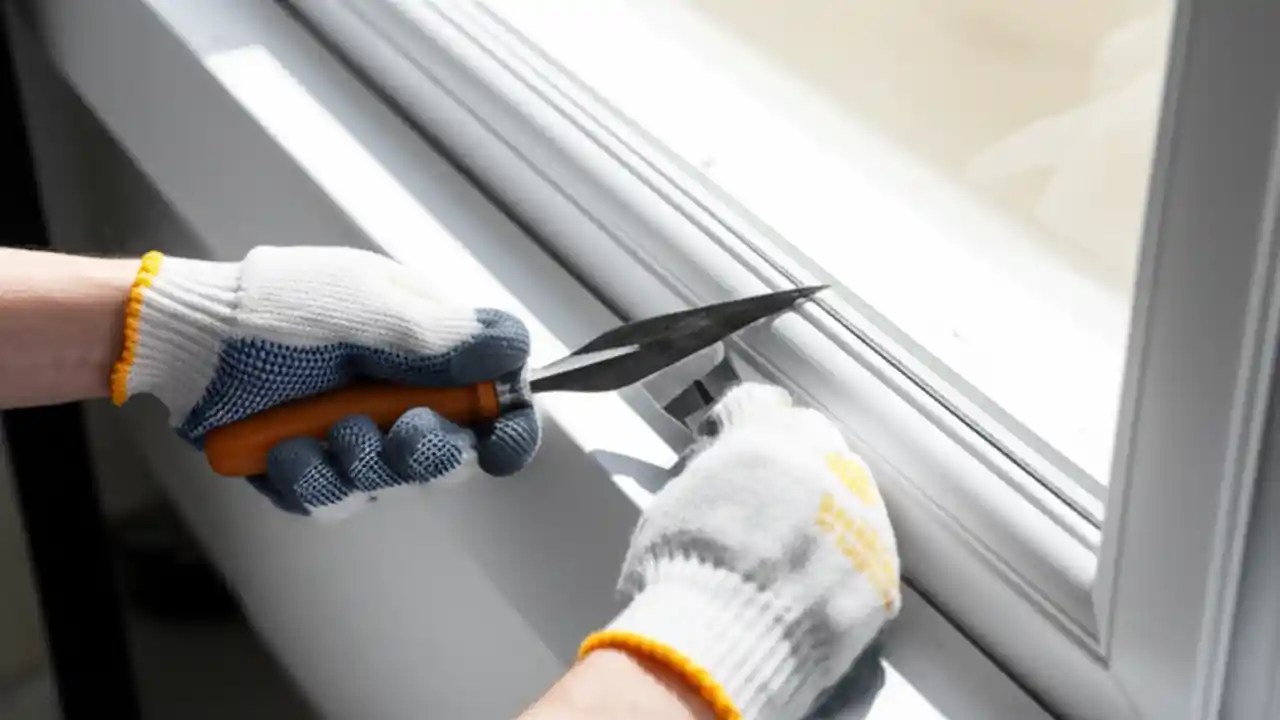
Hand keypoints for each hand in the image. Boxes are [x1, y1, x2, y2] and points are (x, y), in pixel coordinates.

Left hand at [111, 246, 539, 517]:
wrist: (187, 340)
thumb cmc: (276, 309)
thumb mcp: (362, 308)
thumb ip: (439, 337)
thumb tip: (515, 349)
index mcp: (428, 351)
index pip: (496, 400)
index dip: (509, 428)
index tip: (499, 445)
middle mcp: (401, 397)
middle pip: (451, 456)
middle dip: (425, 452)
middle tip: (397, 432)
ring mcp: (357, 436)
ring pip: (390, 485)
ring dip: (357, 464)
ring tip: (315, 433)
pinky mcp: (315, 469)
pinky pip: (332, 501)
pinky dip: (308, 480)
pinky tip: (281, 450)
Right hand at [581, 383, 899, 719]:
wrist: (723, 640)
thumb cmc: (682, 572)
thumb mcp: (674, 498)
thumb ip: (708, 471)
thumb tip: (715, 471)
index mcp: (763, 435)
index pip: (759, 402)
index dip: (739, 422)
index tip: (729, 440)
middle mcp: (822, 461)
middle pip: (813, 437)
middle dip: (789, 457)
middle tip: (761, 494)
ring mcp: (860, 514)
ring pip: (849, 489)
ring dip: (823, 505)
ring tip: (788, 549)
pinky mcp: (882, 567)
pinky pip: (867, 550)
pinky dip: (843, 562)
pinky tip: (812, 587)